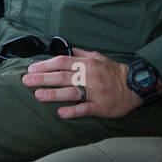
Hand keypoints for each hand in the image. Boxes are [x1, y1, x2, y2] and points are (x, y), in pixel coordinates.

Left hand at [22, 49, 139, 118]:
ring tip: (38, 95)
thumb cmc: (113, 72)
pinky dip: (73, 111)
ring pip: (72, 92)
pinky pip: (85, 109)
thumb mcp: (98, 57)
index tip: (31, 68)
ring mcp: (96, 92)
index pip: (63, 62)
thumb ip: (81, 54)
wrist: (134, 85)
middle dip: (43, 78)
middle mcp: (90, 76)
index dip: (46, 65)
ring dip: (54, 94)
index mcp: (88, 63)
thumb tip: (65, 48)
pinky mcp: (101, 106)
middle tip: (26, 81)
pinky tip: (61, 113)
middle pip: (63, 76)